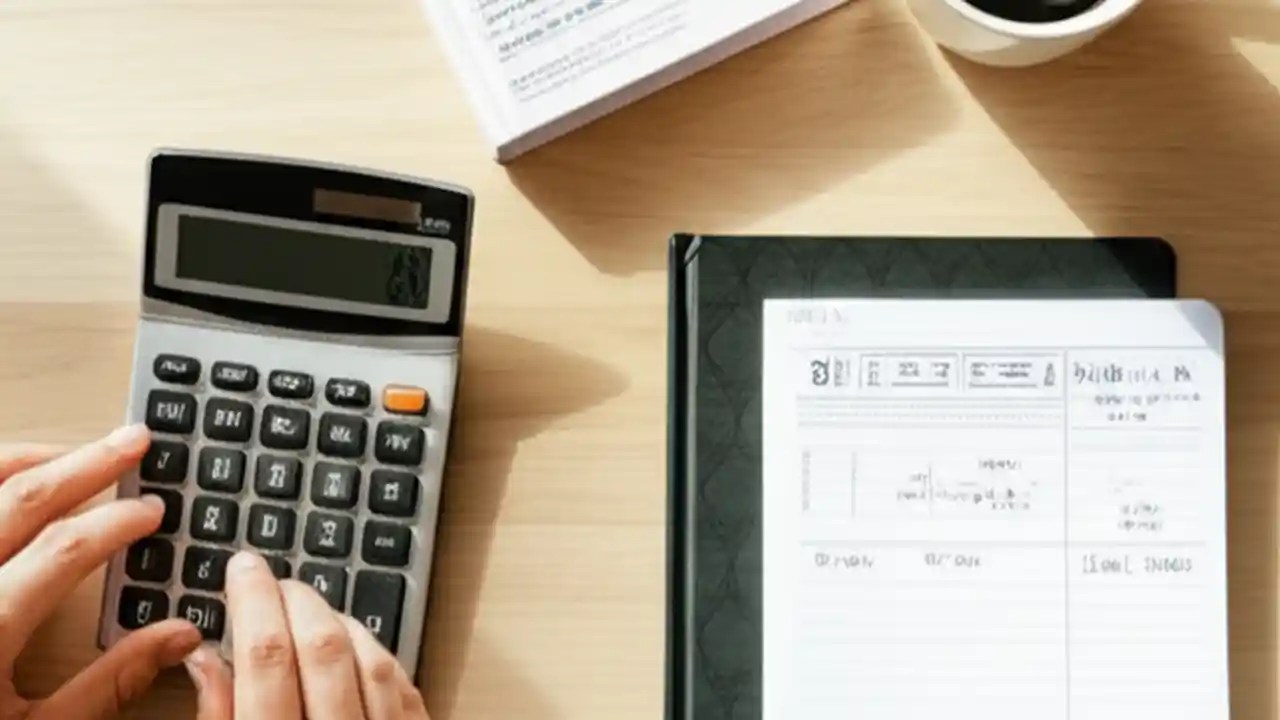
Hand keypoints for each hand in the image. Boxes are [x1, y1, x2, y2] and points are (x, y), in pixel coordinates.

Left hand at [0, 425, 202, 718]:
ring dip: (28, 460)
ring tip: (74, 451)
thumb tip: (176, 638)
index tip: (152, 510)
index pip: (64, 549)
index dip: (116, 522)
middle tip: (132, 441)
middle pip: (20, 499)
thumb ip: (110, 681)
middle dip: (86, 464)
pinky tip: (9, 479)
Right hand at [184, 552, 430, 719]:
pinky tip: (356, 644)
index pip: (265, 659)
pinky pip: (405, 690)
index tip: (243, 568)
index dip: (254, 602)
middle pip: (322, 650)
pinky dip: (378, 657)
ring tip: (310, 610)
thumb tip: (204, 656)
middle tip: (275, 582)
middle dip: (297, 601)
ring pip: (370, 662)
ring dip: (339, 623)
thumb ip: (218, 715)